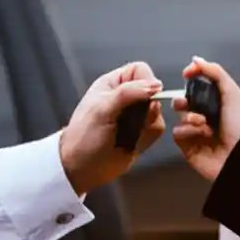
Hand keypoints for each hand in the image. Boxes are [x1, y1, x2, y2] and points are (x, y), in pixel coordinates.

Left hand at [60, 61, 166, 194]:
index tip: (146, 96)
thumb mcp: (102, 109)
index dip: (146, 81)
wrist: (81, 169)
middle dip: (147, 107)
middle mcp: (126, 97)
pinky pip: (157, 128)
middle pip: (154, 91)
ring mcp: (135, 115)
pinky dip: (148, 137)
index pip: (140, 70)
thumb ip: (127, 93)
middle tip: (132, 120)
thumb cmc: (84, 137)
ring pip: (158, 111)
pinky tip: (131, 143)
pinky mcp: (142, 133)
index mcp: (113, 84)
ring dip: (147, 124)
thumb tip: (155, 85)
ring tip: (127, 134)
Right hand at [172, 56, 239, 181]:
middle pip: (183, 101)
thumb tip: (195, 59)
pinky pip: (178, 132)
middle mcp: (205, 116)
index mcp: (217, 102)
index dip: (191, 78)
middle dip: (183, 99)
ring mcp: (196, 132)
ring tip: (203, 124)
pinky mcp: (188, 147)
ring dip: (190, 117)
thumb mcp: (232, 92)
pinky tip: (201, 135)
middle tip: (187, 102)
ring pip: (179, 117)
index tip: (187, 73)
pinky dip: (188, 131)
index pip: (198, 86)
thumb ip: (214, 73)